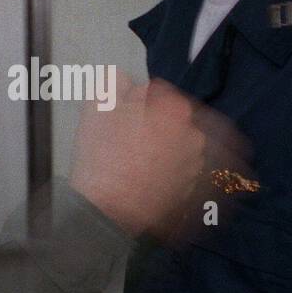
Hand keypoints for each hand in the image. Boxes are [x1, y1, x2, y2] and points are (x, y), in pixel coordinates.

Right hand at [69, 74, 247, 240]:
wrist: (107, 210)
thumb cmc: (102, 156)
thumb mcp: (97, 106)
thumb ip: (114, 82)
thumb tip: (127, 82)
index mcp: (175, 109)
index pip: (157, 93)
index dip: (136, 101)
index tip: (121, 116)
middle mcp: (194, 135)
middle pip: (172, 119)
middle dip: (155, 124)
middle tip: (127, 139)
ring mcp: (195, 167)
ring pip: (178, 146)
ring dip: (164, 148)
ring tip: (136, 162)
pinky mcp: (190, 192)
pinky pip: (179, 173)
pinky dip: (167, 172)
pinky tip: (145, 179)